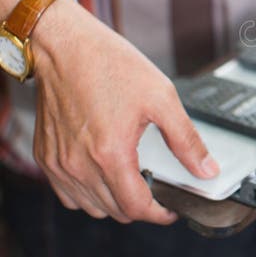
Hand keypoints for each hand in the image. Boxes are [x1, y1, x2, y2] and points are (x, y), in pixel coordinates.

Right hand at [31, 0, 219, 223]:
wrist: (66, 45)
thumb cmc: (109, 65)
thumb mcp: (162, 98)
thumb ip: (186, 139)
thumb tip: (206, 168)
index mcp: (111, 153)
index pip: (137, 207)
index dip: (160, 213)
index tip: (172, 207)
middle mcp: (80, 164)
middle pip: (115, 211)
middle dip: (141, 205)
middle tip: (157, 187)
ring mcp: (59, 163)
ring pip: (90, 207)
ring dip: (115, 202)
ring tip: (133, 178)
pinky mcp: (46, 156)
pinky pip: (67, 194)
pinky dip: (88, 193)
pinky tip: (104, 173)